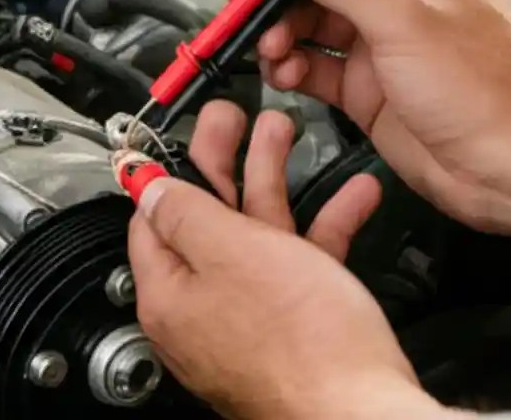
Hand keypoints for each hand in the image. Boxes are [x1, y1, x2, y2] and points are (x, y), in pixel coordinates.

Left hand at [130, 100, 449, 418]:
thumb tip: (144, 184)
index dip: (169, 166)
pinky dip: (322, 228)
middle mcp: (201, 313)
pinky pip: (300, 267)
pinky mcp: (296, 331)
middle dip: (225, 161)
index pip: (150, 217)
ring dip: (272, 180)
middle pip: (205, 220)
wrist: (366, 415)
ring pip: (254, 236)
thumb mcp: (231, 251)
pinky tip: (351, 198)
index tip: (183, 130)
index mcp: (169, 294)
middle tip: (235, 120)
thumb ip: (184, 211)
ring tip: (285, 134)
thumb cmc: (302, 347)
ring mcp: (250, 323)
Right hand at [227, 0, 510, 240]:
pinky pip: (311, 62)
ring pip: (309, 16)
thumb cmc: (486, 95)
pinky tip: (284, 72)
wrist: (501, 172)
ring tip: (268, 45)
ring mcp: (380, 39)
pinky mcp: (363, 83)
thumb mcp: (407, 24)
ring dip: (279, 28)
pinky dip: (289, 65)